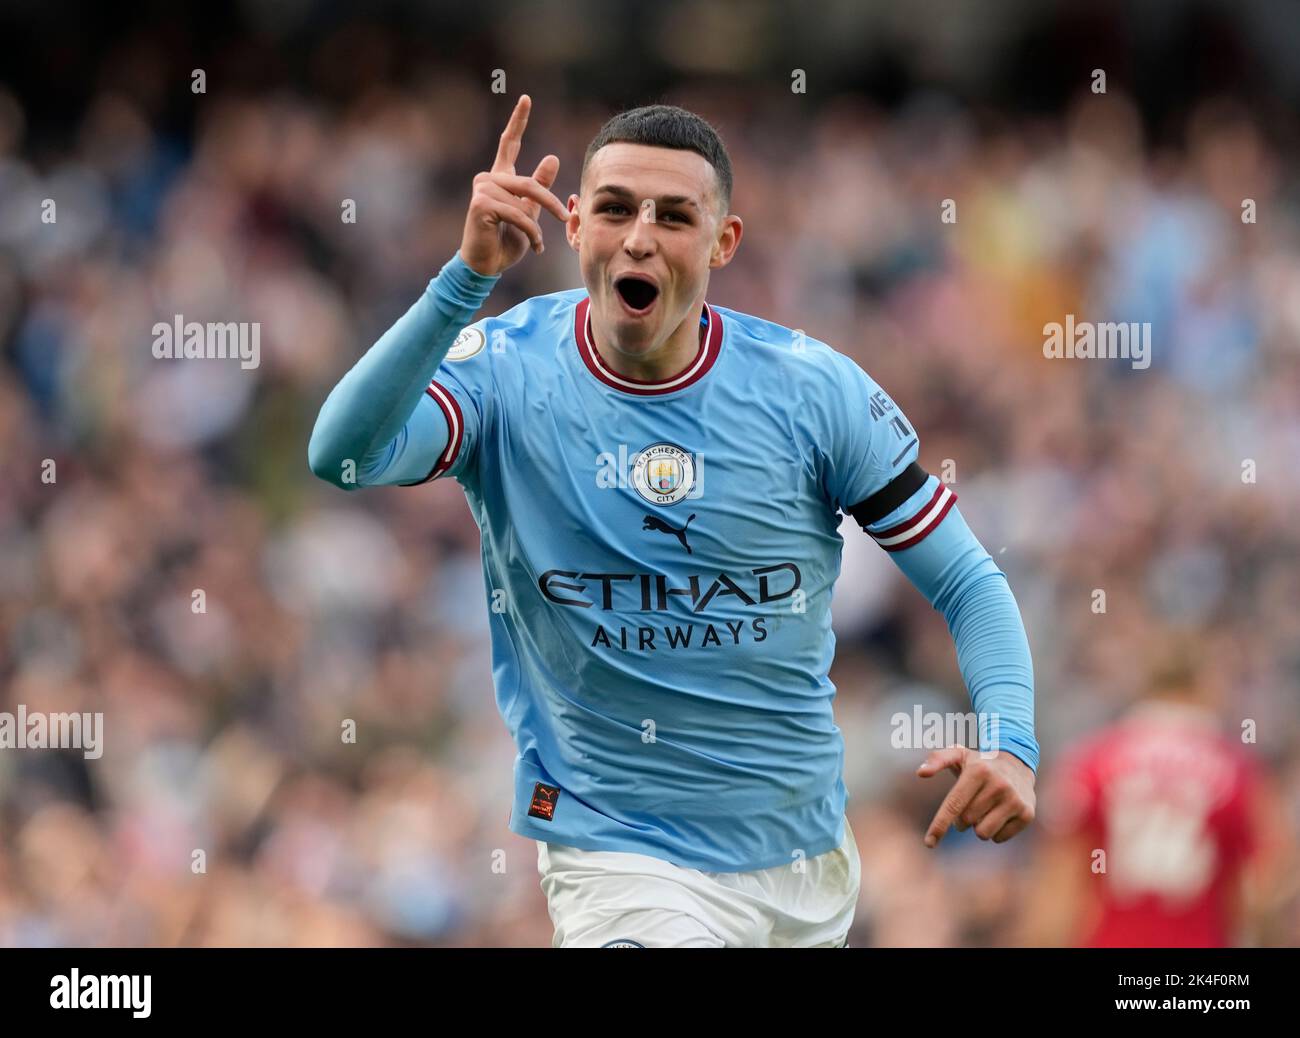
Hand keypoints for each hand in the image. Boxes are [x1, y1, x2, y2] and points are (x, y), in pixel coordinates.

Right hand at [459, 94, 569, 276]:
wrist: (486, 265)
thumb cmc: (506, 241)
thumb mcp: (529, 212)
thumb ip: (539, 187)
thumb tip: (552, 157)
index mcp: (499, 177)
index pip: (508, 143)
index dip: (518, 121)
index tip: (526, 99)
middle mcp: (488, 179)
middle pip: (529, 184)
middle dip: (550, 203)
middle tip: (565, 218)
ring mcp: (482, 189)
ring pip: (525, 201)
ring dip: (537, 226)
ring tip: (538, 244)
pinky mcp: (481, 204)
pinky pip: (518, 214)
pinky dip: (531, 232)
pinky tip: (534, 246)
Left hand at [917, 747, 1035, 846]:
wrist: (1018, 764)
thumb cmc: (980, 764)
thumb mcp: (959, 755)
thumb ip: (937, 760)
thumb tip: (920, 774)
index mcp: (978, 772)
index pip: (953, 805)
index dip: (939, 826)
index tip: (929, 843)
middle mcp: (999, 785)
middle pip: (966, 821)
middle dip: (962, 819)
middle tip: (970, 804)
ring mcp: (1015, 800)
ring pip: (982, 833)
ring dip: (978, 827)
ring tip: (984, 810)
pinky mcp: (1027, 814)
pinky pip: (999, 838)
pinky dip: (994, 832)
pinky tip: (999, 814)